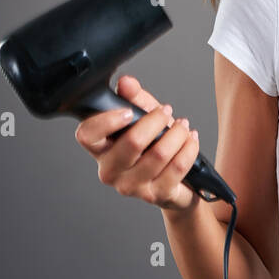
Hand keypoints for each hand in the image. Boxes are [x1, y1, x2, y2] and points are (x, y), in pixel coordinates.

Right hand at [74, 74, 200, 211]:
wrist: (173, 182)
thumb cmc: (152, 146)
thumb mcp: (143, 117)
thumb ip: (134, 98)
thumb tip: (126, 83)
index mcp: (100, 149)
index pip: (87, 135)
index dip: (106, 121)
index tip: (127, 111)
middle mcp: (110, 171)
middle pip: (132, 143)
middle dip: (156, 121)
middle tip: (166, 111)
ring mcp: (132, 186)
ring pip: (159, 154)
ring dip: (177, 134)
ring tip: (183, 126)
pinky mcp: (155, 195)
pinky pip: (177, 166)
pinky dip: (189, 148)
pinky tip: (191, 140)